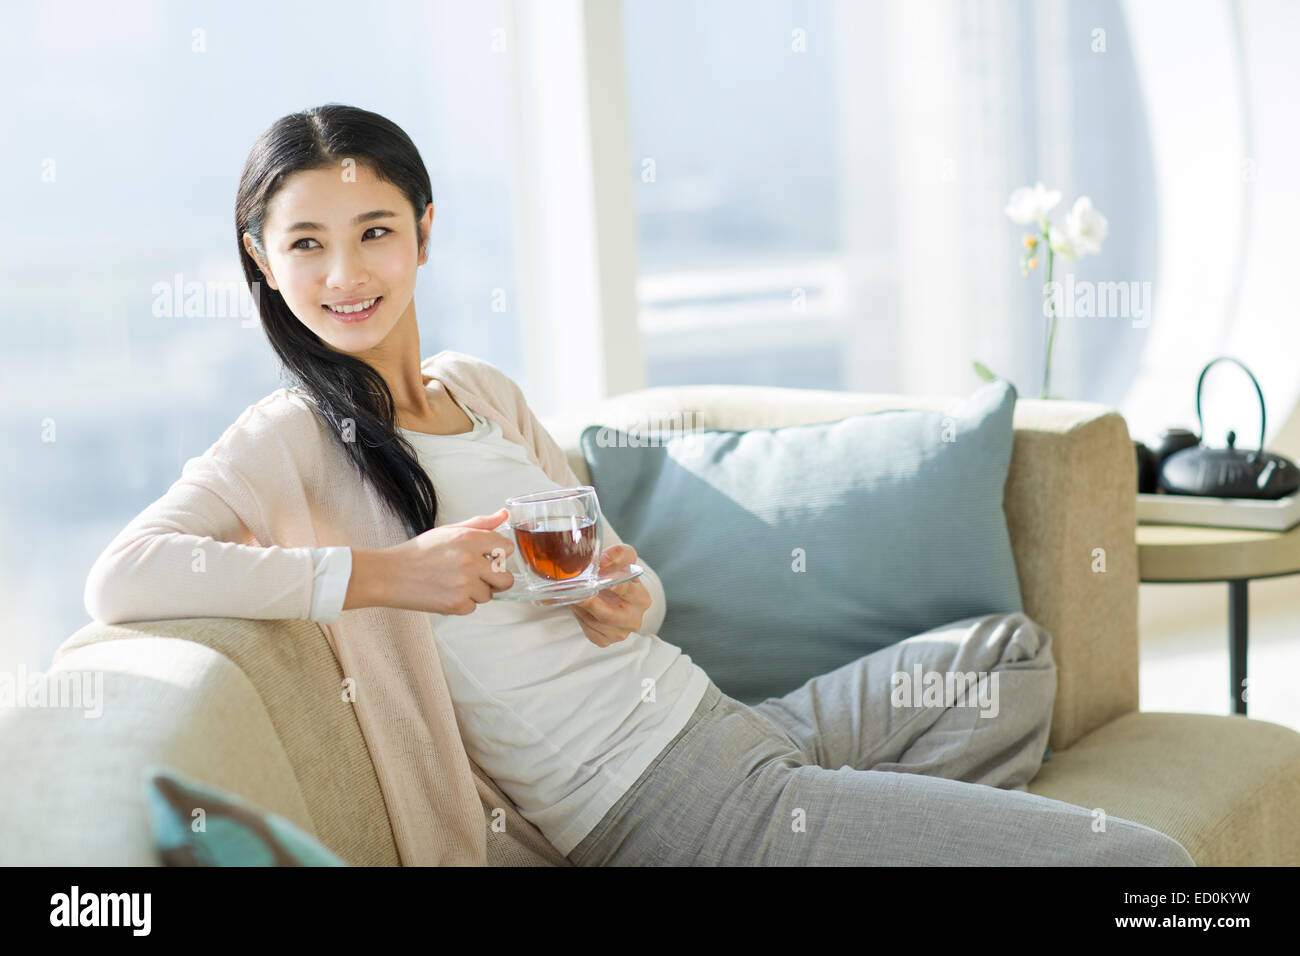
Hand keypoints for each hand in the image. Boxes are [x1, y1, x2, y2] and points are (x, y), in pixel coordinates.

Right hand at [375, 507, 515, 614]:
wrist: (389, 575)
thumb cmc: (418, 553)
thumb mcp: (449, 530)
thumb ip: (480, 524)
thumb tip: (504, 514)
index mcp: (469, 538)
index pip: (507, 548)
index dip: (499, 554)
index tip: (488, 557)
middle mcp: (470, 561)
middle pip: (506, 578)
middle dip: (495, 579)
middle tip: (477, 576)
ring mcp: (464, 584)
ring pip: (489, 595)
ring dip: (475, 592)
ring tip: (453, 583)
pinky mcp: (456, 604)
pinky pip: (473, 608)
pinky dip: (462, 604)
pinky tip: (446, 593)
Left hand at [569, 544, 649, 647]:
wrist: (612, 589)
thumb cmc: (619, 572)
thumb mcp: (624, 556)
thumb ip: (618, 554)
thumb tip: (603, 561)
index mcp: (642, 599)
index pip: (628, 592)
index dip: (615, 586)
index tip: (604, 581)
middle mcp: (634, 620)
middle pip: (608, 616)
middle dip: (591, 605)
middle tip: (578, 594)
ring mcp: (620, 633)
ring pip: (594, 622)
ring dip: (581, 608)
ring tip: (574, 593)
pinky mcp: (605, 640)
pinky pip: (589, 630)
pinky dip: (580, 617)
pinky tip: (579, 606)